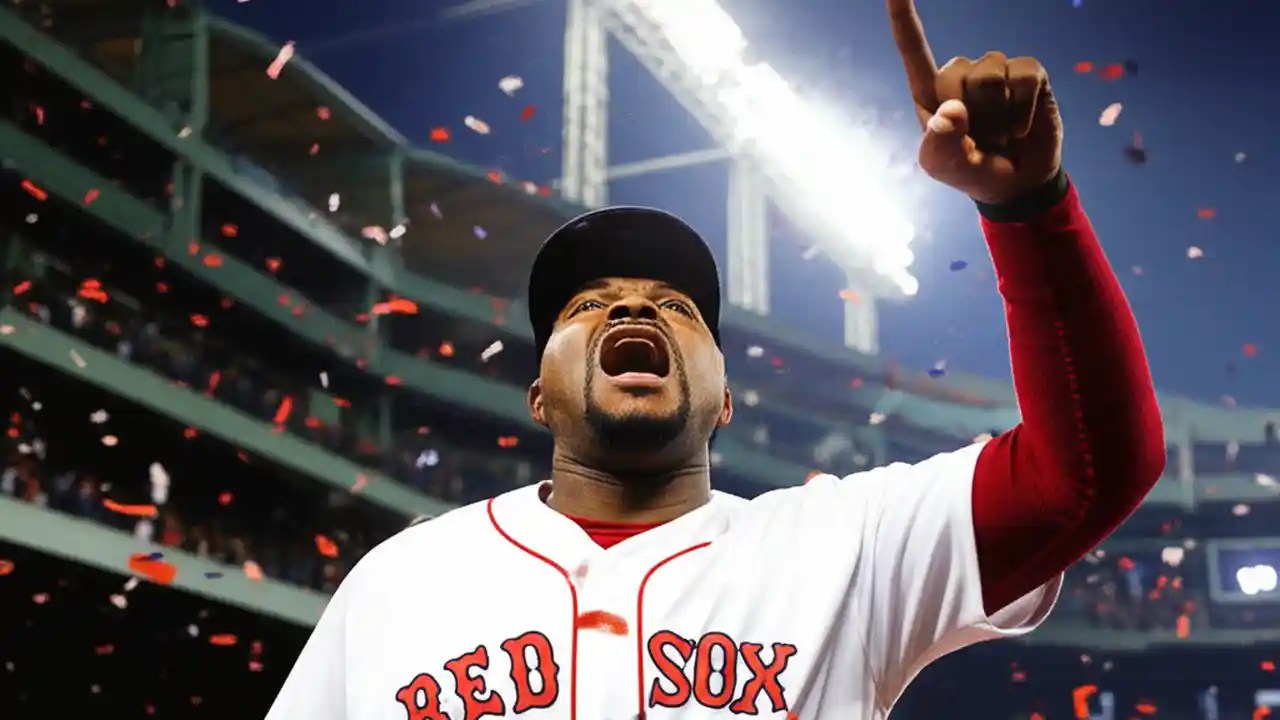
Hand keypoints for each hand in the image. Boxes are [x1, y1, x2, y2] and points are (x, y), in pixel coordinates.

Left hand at [886, 0, 1062, 204]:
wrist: (1014, 183)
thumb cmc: (969, 171)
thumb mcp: (942, 166)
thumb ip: (940, 143)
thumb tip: (953, 109)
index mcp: (930, 92)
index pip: (913, 49)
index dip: (904, 18)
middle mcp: (961, 73)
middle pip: (960, 73)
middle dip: (972, 115)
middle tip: (980, 138)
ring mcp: (996, 70)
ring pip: (992, 74)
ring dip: (999, 116)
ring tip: (1000, 133)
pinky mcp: (1029, 73)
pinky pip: (1025, 76)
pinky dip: (1023, 109)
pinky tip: (1021, 125)